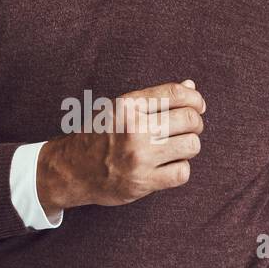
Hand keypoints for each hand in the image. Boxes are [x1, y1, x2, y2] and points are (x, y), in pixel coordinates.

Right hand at [37, 79, 205, 213]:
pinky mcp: (143, 182)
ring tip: (176, 148)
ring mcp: (139, 157)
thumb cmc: (98, 136)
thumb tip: (191, 85)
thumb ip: (155, 98)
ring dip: (189, 146)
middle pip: (189, 119)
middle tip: (188, 129)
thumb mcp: (119, 109)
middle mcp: (134, 129)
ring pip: (191, 145)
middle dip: (195, 123)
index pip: (177, 94)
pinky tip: (168, 166)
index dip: (196, 99)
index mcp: (127, 105)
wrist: (70, 170)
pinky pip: (182, 172)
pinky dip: (180, 168)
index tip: (198, 106)